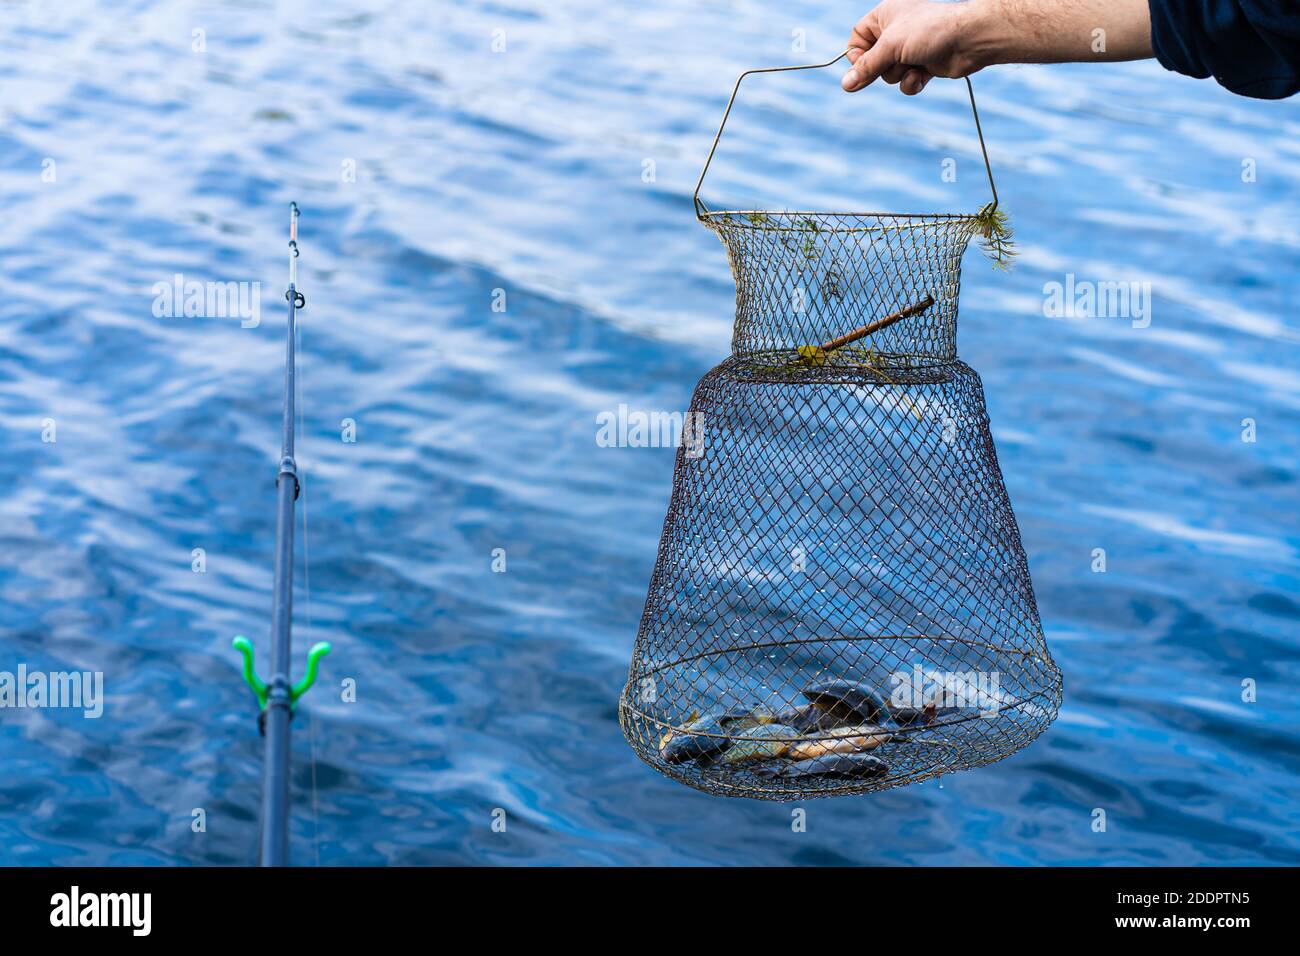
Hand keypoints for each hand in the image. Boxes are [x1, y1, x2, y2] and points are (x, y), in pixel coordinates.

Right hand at [841, 0, 997, 95]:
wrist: (968, 40)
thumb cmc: (930, 31)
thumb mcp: (890, 46)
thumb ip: (866, 67)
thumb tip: (845, 85)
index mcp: (885, 16)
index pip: (857, 38)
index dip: (857, 55)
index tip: (861, 67)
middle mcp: (896, 31)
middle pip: (872, 60)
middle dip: (881, 68)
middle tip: (892, 65)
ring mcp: (910, 49)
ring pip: (889, 74)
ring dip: (898, 75)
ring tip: (913, 64)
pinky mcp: (923, 65)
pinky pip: (905, 81)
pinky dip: (911, 82)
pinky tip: (922, 76)